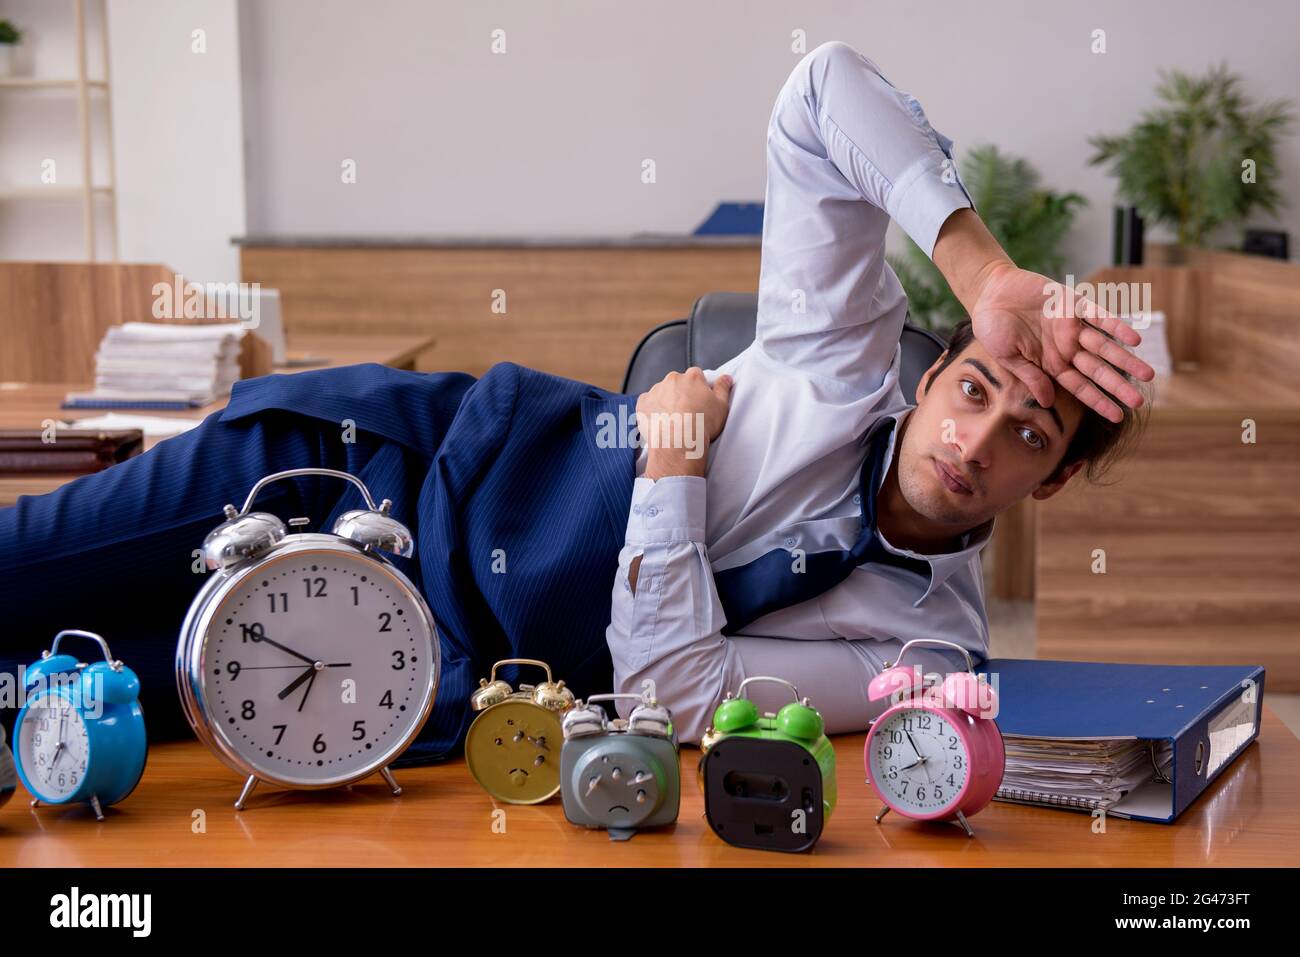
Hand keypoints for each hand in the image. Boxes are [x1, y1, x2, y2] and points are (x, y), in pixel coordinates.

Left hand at [636, 367, 732, 478]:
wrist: (678, 442)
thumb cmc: (702, 425)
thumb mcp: (722, 406)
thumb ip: (723, 388)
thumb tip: (726, 378)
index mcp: (692, 377)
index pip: (696, 376)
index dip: (698, 388)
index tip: (699, 401)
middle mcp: (673, 379)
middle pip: (677, 382)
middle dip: (681, 393)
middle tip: (686, 412)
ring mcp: (656, 390)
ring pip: (661, 392)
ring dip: (666, 401)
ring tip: (673, 420)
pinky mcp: (643, 403)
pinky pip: (647, 402)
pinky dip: (652, 409)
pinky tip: (660, 421)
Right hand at [970, 263, 1155, 422]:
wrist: (990, 291)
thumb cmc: (993, 327)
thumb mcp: (1007, 358)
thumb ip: (1030, 376)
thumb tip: (1047, 402)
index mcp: (1050, 363)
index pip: (1079, 387)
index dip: (1098, 401)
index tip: (1117, 417)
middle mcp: (1065, 347)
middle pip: (1097, 370)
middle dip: (1117, 386)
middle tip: (1139, 401)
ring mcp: (1071, 326)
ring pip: (1104, 346)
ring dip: (1125, 360)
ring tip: (1147, 373)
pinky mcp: (1073, 303)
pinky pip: (1099, 316)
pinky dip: (1115, 326)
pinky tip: (1132, 339)